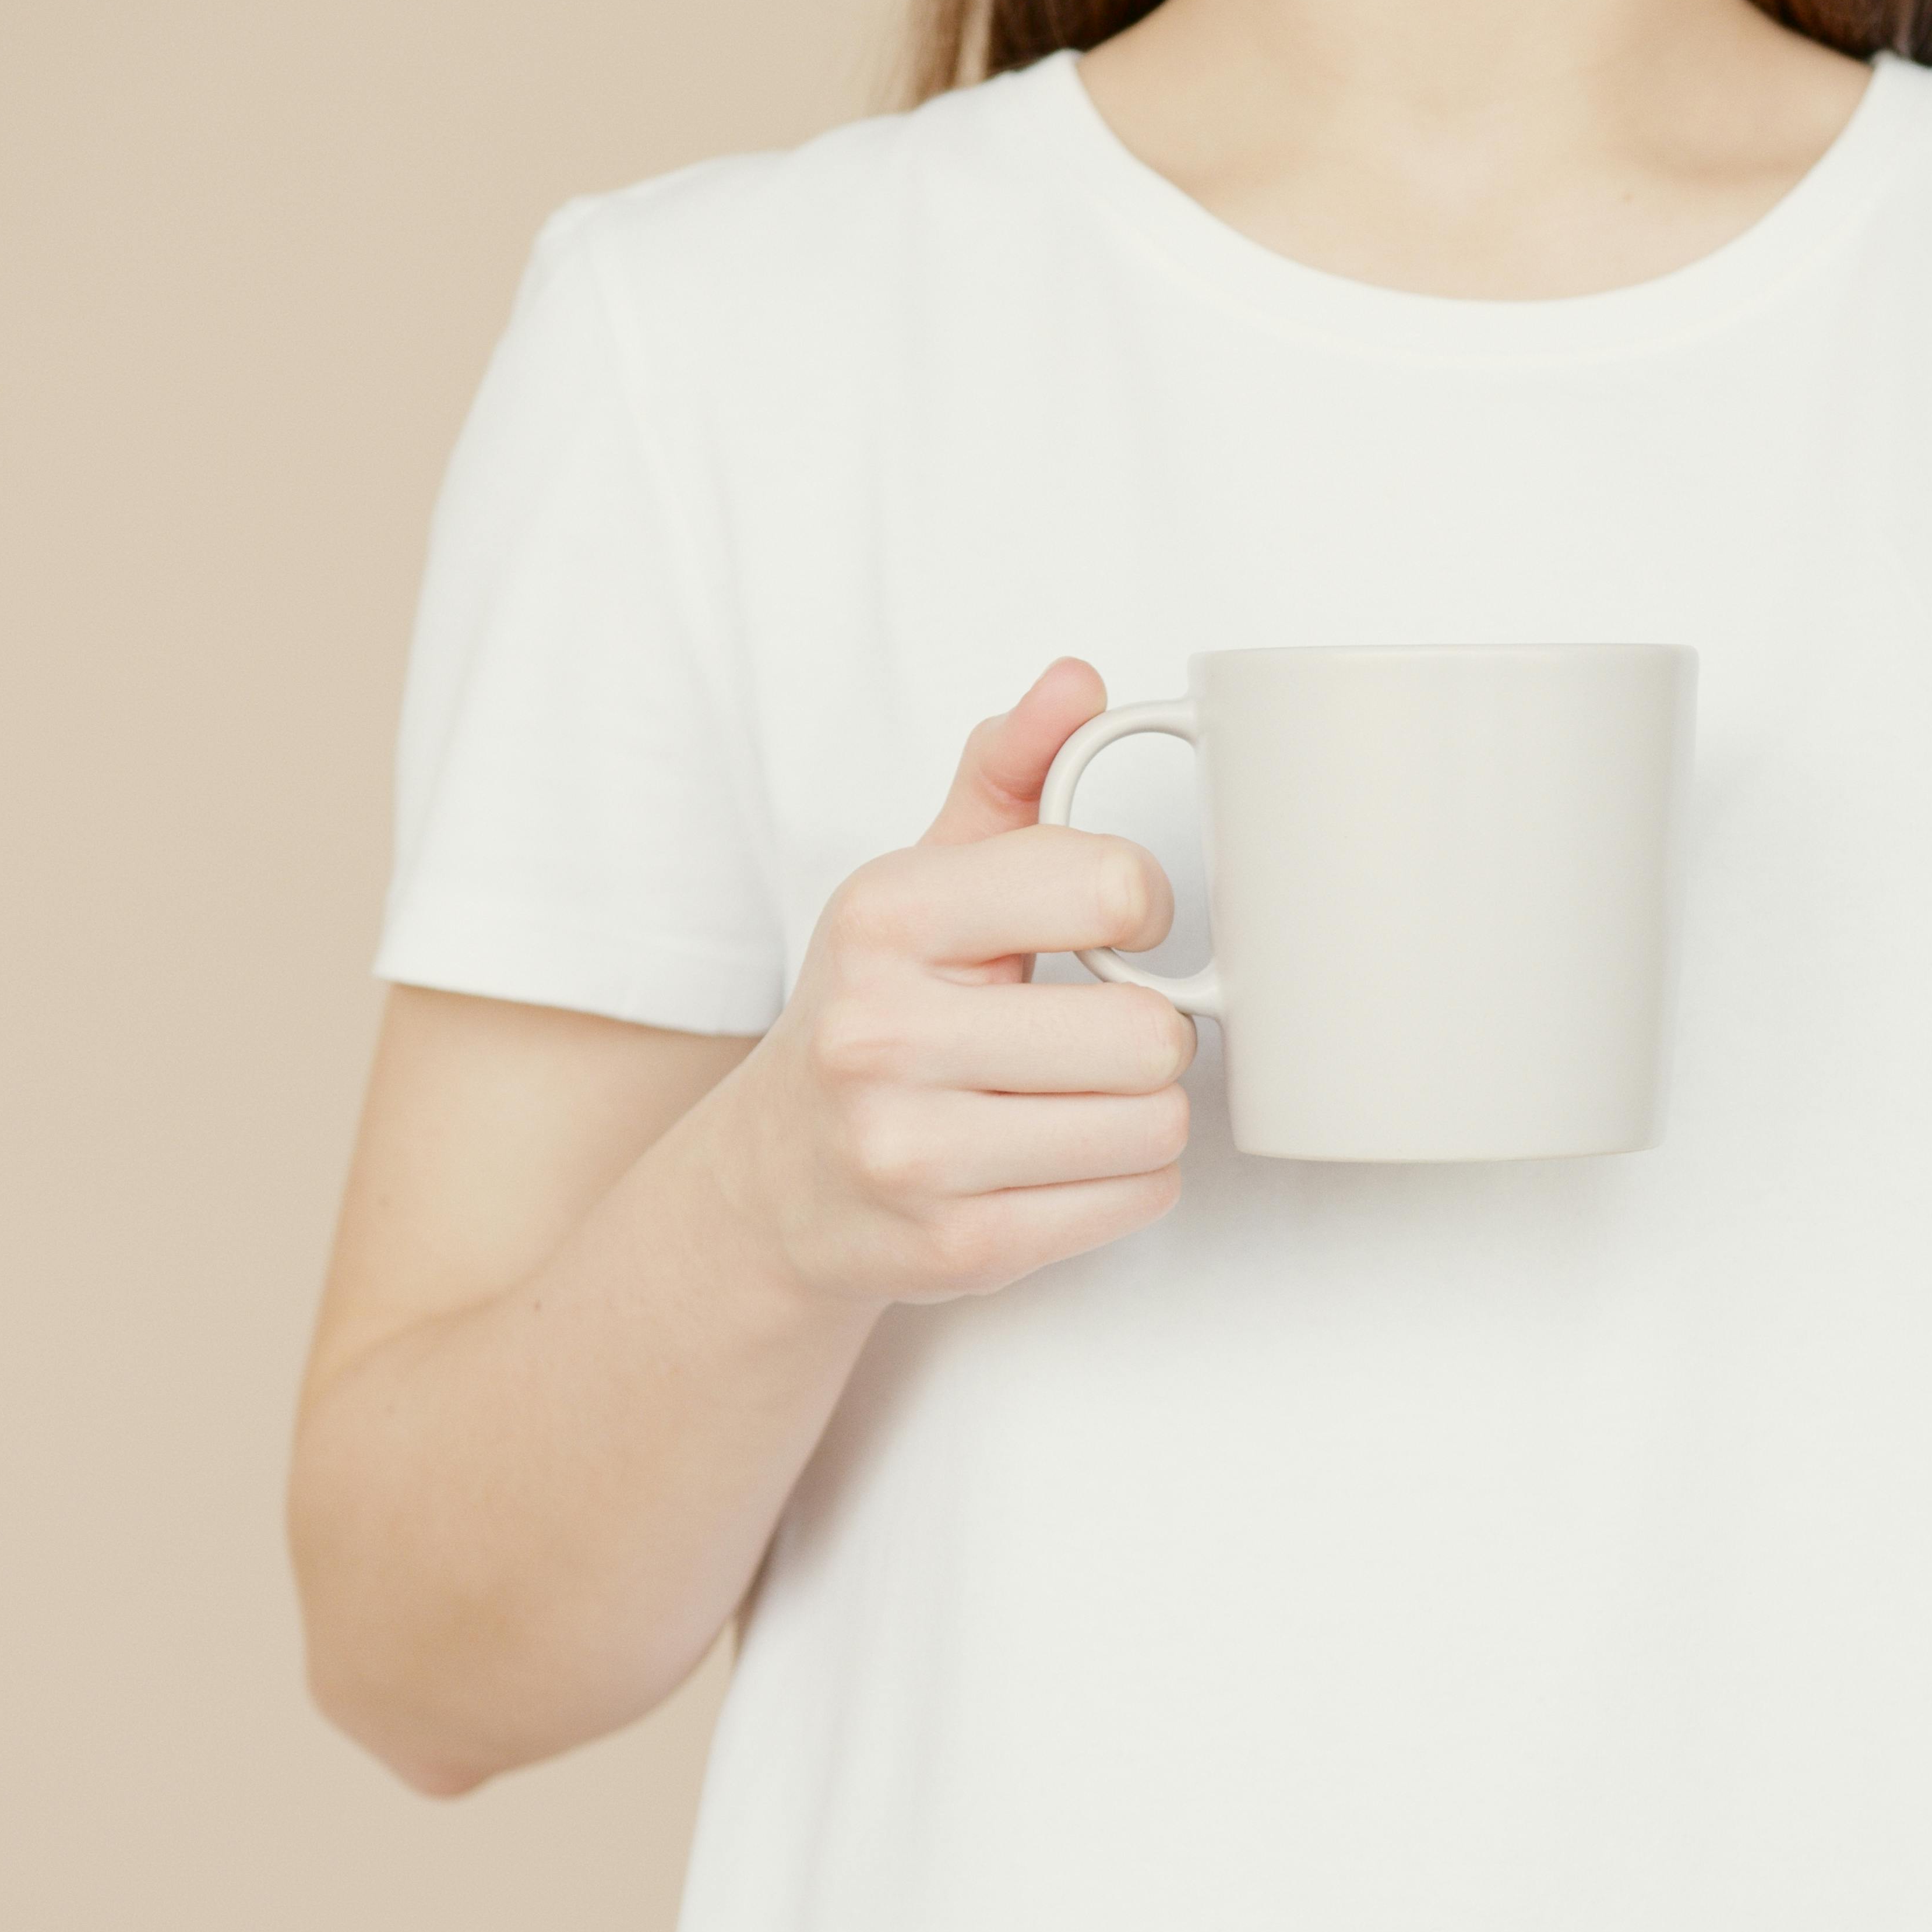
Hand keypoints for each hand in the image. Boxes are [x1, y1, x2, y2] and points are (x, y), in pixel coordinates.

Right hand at [712, 661, 1195, 1307]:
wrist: (775, 1185)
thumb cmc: (876, 1012)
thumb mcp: (921, 881)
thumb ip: (1008, 774)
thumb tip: (1076, 681)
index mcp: (885, 915)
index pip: (1111, 887)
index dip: (1141, 907)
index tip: (1108, 925)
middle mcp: (883, 1035)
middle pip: (1151, 1033)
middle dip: (1146, 1033)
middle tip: (1087, 1035)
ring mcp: (915, 1153)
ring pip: (1156, 1124)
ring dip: (1140, 1113)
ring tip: (1068, 1098)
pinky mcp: (958, 1250)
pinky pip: (1138, 1200)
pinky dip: (1122, 1182)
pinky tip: (1054, 1160)